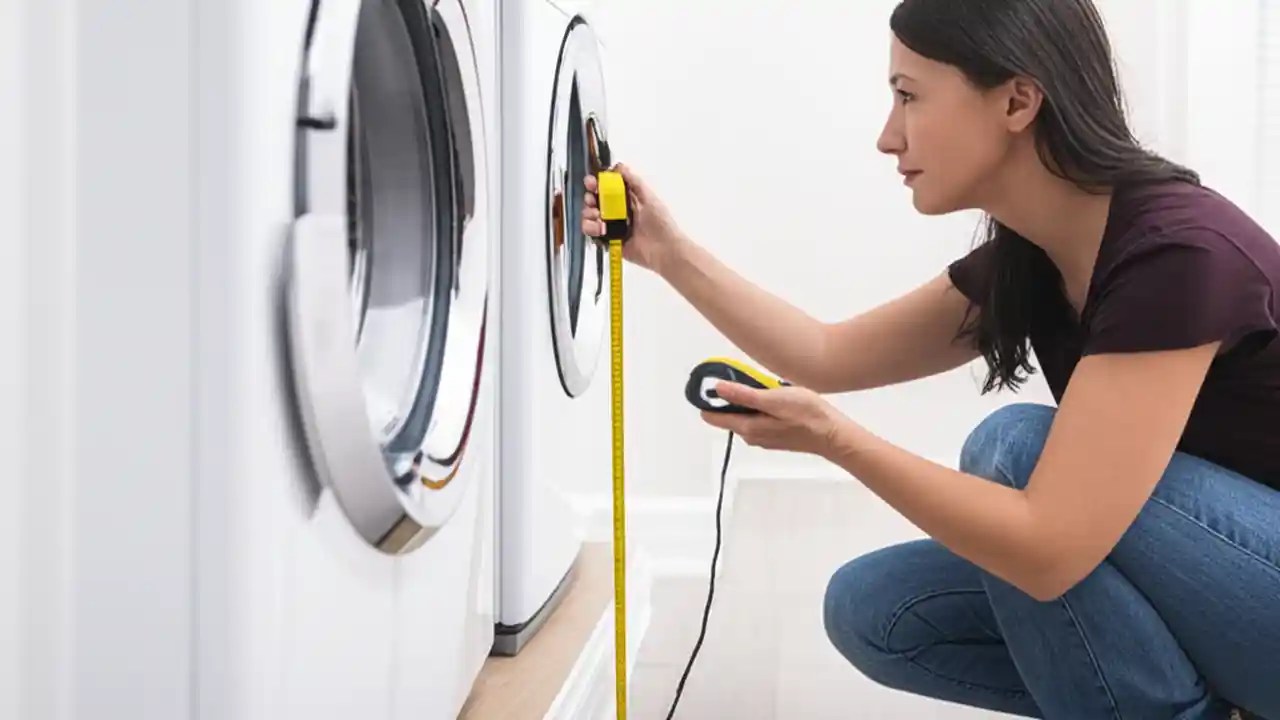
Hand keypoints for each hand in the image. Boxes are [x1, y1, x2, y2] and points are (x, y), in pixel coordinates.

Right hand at [581, 163, 686, 273]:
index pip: (606, 188)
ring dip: (589, 214)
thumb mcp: (648, 197)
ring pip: (589, 215)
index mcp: (626, 199)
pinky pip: (591, 232)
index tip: (592, 183)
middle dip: (589, 198)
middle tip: (592, 201)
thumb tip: (620, 166)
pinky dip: (591, 228)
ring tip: (598, 217)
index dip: (596, 184)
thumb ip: (634, 182)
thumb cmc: (660, 223)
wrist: (663, 250)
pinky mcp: (608, 240)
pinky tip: (601, 229)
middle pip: (594, 201)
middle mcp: (617, 211)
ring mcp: (611, 226)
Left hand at [699, 382, 848, 458]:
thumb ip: (743, 395)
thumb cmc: (806, 416)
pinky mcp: (774, 435)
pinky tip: (779, 397)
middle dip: (734, 395)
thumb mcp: (773, 399)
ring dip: (751, 399)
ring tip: (769, 387)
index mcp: (746, 428)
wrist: (832, 434)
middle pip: (729, 413)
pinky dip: (763, 406)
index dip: (710, 398)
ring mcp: (763, 437)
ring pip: (746, 414)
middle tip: (751, 379)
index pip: (712, 416)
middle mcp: (751, 436)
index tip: (715, 381)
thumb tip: (717, 389)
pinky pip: (760, 417)